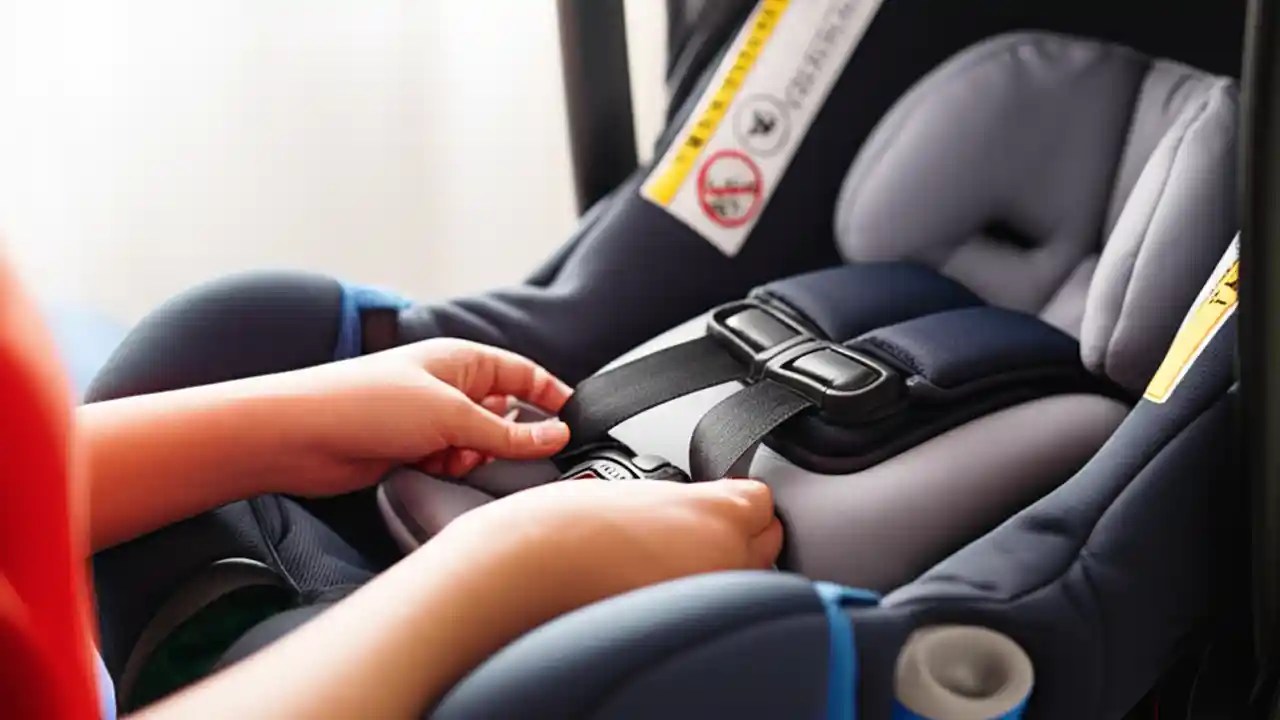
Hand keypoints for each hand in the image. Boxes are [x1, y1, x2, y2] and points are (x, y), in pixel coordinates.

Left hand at [273, 339, 571, 496]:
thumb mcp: (452, 416)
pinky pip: (452, 462)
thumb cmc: (366, 403)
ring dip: (473, 457)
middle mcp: (449, 386)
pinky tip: (430, 467)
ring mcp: (430, 418)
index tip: (575, 423)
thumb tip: (557, 434)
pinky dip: (449, 469)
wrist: (301, 435)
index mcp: (463, 360)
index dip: (550, 396)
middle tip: (492, 450)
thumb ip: (509, 432)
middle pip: (504, 415)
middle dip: (505, 438)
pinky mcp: (412, 449)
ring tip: (448, 456)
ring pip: (479, 445)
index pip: (524, 374)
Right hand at [430, 477, 783, 619]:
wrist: (522, 571)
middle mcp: (726, 559)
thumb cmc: (559, 527)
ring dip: (718, 573)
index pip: (763, 501)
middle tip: (687, 536)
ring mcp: (709, 601)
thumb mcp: (633, 490)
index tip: (714, 507)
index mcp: (715, 510)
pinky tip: (652, 595)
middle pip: (764, 543)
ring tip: (661, 566)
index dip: (736, 502)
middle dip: (736, 537)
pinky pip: (709, 614)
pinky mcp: (685, 635)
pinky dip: (691, 605)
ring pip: (741, 583)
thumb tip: (696, 508)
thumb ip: (681, 500)